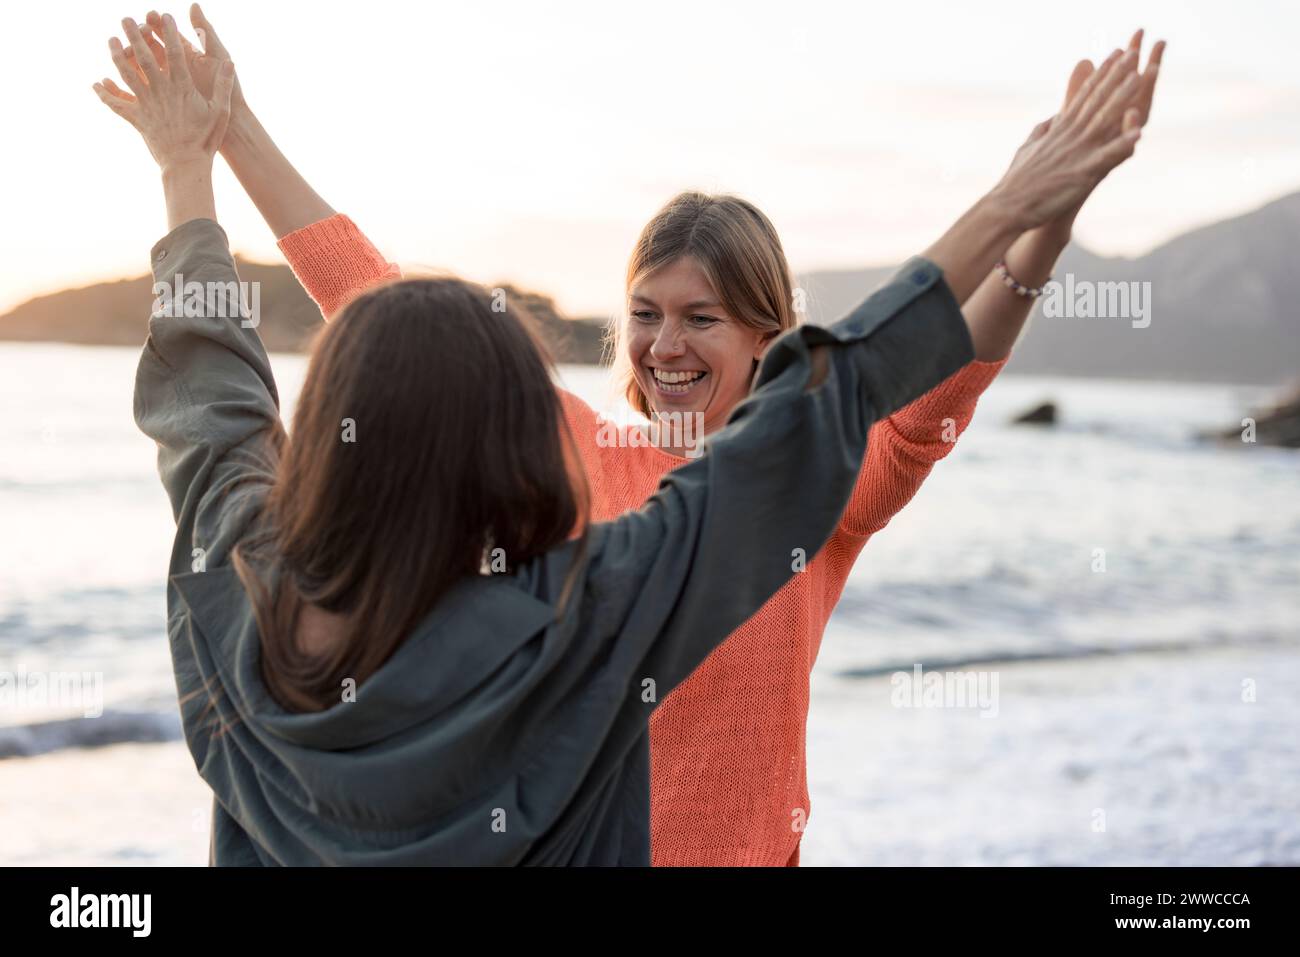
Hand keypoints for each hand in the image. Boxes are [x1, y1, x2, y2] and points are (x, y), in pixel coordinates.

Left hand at [96, 5, 247, 150]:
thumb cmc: (206, 139)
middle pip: (143, 57)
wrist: (186, 164)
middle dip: (133, 35)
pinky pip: (116, 104)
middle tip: (125, 19)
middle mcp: (160, 91)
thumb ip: (223, 85)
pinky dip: (105, 94)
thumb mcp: (221, 111)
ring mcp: (146, 104)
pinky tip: (97, 84)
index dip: (168, 32)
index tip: (163, 16)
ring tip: (110, 40)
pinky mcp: (136, 119)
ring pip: (126, 74)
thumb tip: (229, 62)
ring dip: (116, 55)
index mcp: (182, 88)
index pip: (173, 53)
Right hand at [992, 39, 1157, 231]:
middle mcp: (1070, 136)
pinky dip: (1122, 145)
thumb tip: (1052, 118)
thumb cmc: (1016, 182)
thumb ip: (1042, 130)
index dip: (1100, 75)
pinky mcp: (1082, 173)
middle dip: (1116, 75)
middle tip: (1132, 52)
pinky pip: (1107, 157)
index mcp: (1059, 130)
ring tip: (1141, 78)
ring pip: (1104, 120)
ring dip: (1123, 98)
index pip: (1083, 96)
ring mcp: (1078, 153)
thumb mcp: (1027, 148)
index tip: (1113, 55)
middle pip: (1097, 100)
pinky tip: (1138, 134)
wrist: (1007, 206)